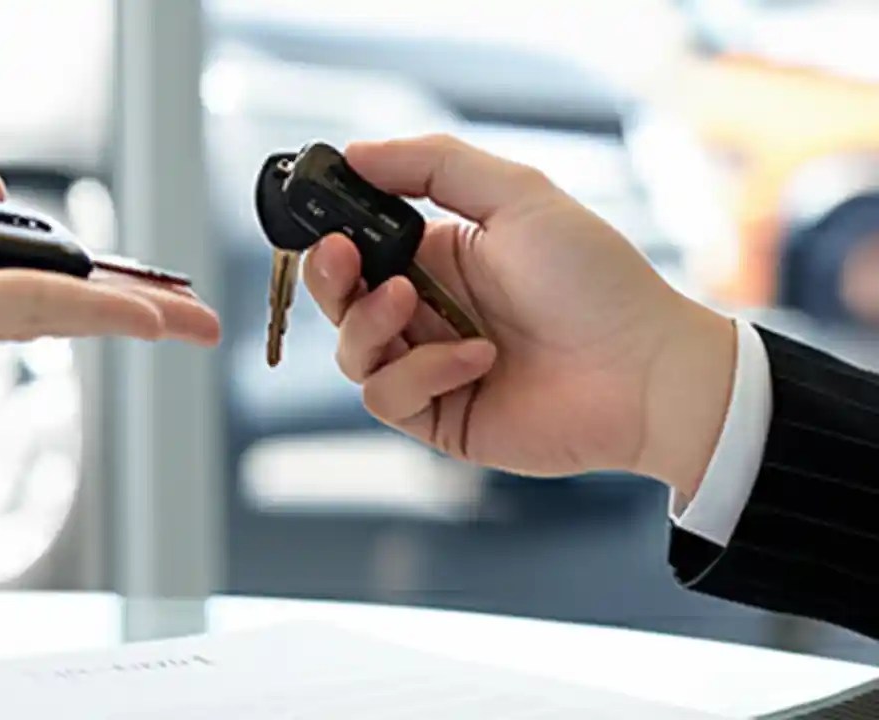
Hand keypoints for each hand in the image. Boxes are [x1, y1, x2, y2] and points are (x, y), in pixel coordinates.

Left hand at [0, 114, 219, 357]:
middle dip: (134, 313)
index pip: (28, 274)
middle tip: (201, 323)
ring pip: (60, 314)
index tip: (144, 286)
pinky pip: (32, 310)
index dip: (89, 279)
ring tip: (198, 324)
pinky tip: (152, 318)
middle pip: (57, 305)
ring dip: (135, 317)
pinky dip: (97, 313)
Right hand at [305, 135, 735, 495]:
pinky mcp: (439, 417)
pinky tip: (476, 360)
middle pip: (340, 301)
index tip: (329, 224)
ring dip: (370, 325)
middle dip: (328, 278)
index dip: (334, 236)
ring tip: (412, 305)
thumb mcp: (518, 195)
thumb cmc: (597, 281)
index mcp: (440, 258)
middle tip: (342, 258)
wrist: (646, 370)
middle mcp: (429, 313)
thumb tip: (357, 154)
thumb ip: (434, 165)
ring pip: (351, 352)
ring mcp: (430, 368)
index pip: (359, 247)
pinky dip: (421, 373)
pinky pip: (387, 397)